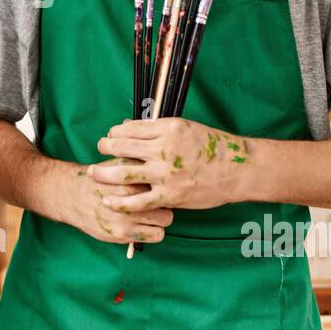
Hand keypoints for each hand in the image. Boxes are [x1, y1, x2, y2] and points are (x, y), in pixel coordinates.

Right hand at [57, 161, 173, 245]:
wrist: (72, 195)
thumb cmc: (100, 178)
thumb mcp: (117, 163)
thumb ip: (139, 162)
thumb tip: (166, 162)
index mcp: (130, 177)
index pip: (163, 181)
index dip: (165, 182)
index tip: (162, 184)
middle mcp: (129, 197)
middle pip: (168, 200)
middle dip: (165, 201)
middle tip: (159, 200)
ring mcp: (126, 217)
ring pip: (165, 220)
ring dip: (161, 217)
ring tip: (153, 214)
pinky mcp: (122, 233)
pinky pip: (155, 236)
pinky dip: (154, 231)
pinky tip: (147, 225)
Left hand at [88, 117, 251, 213]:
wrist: (236, 170)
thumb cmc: (213, 147)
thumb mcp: (186, 127)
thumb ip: (159, 129)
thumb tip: (131, 127)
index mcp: (168, 129)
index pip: (130, 128)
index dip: (115, 131)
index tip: (111, 135)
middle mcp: (164, 149)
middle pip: (122, 146)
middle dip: (105, 147)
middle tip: (99, 148)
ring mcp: (165, 174)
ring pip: (124, 172)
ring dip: (104, 172)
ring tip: (93, 173)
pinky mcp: (169, 195)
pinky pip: (138, 201)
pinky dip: (120, 202)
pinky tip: (108, 201)